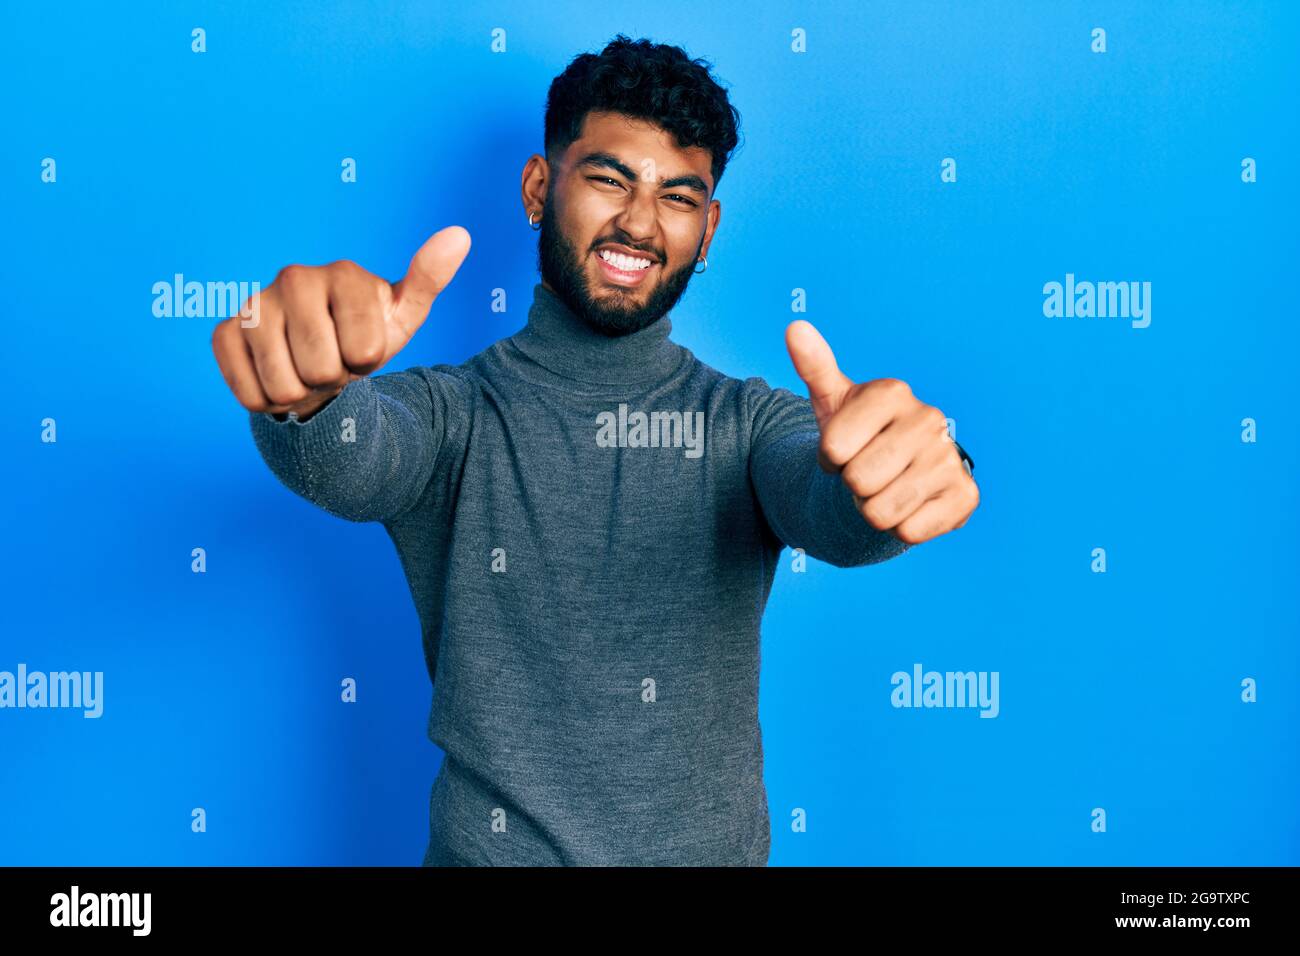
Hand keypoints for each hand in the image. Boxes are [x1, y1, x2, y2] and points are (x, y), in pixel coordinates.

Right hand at [212, 225, 471, 419]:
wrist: (318, 361)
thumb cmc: (363, 336)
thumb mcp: (404, 314)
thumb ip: (429, 278)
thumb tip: (460, 235)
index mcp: (344, 273)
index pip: (365, 350)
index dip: (366, 363)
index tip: (363, 348)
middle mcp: (294, 278)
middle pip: (322, 368)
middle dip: (333, 379)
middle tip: (333, 362)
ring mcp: (254, 304)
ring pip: (284, 383)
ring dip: (301, 392)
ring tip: (306, 368)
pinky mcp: (224, 332)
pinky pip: (249, 390)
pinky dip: (267, 400)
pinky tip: (276, 376)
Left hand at [785, 319, 978, 544]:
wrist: (900, 470)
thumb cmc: (859, 434)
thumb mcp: (832, 402)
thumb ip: (813, 366)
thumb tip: (795, 326)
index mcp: (892, 392)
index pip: (831, 448)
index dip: (829, 459)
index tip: (844, 448)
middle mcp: (928, 419)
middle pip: (857, 481)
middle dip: (852, 486)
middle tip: (867, 471)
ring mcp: (950, 457)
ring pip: (880, 511)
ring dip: (873, 510)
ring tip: (885, 488)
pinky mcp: (965, 496)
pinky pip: (909, 532)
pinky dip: (901, 529)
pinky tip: (910, 506)